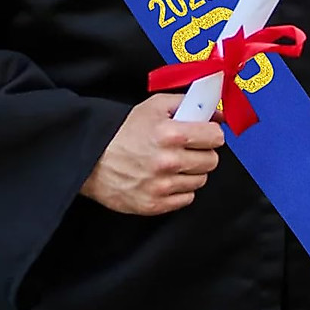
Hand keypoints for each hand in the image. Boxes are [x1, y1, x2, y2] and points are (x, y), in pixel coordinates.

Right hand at [79, 94, 223, 215]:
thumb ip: (191, 105)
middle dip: (203, 153)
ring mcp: (161, 186)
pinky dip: (180, 190)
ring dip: (192, 172)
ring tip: (175, 164)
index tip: (206, 134)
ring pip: (200, 180)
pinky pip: (186, 199)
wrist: (90, 157)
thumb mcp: (156, 106)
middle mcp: (168, 161)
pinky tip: (167, 179)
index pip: (216, 137)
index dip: (212, 134)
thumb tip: (219, 115)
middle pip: (211, 161)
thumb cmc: (124, 130)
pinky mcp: (153, 204)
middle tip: (189, 149)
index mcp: (172, 134)